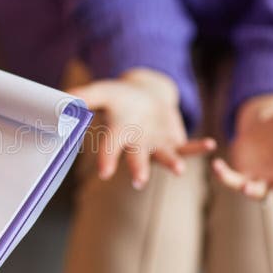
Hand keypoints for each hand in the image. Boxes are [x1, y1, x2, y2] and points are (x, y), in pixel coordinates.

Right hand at [70, 68, 215, 188]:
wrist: (146, 98)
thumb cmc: (121, 97)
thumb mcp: (104, 91)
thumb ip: (86, 96)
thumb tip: (62, 98)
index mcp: (117, 134)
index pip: (109, 148)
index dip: (106, 159)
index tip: (104, 172)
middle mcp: (136, 145)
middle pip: (136, 159)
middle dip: (138, 169)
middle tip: (139, 181)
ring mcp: (156, 147)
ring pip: (164, 158)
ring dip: (171, 164)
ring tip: (179, 170)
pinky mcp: (175, 143)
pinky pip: (188, 148)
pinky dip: (198, 148)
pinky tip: (210, 145)